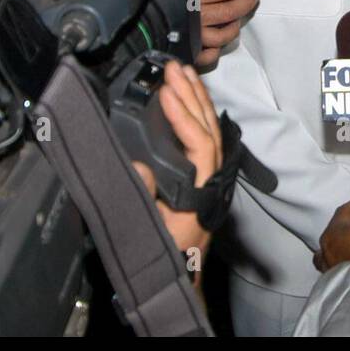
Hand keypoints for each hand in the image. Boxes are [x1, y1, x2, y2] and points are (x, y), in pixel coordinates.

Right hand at [130, 61, 221, 261]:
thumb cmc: (164, 259)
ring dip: (196, 100)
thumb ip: (145, 199)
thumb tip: (139, 165)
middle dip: (192, 96)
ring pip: (209, 132)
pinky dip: (194, 116)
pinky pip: (203, 140)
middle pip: (208, 130)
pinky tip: (185, 101)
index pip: (200, 145)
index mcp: (202, 193)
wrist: (176, 282)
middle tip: (175, 68)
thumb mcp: (150, 232)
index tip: (166, 92)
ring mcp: (208, 179)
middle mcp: (210, 182)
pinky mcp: (200, 180)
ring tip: (183, 73)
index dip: (185, 117)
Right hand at [196, 0, 261, 65]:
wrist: (133, 21)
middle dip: (246, 3)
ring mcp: (193, 35)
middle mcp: (195, 16)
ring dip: (234, 27)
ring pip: (223, 35)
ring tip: (236, 20)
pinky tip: (219, 42)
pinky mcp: (190, 51)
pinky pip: (209, 55)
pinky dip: (216, 50)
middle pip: (229, 11)